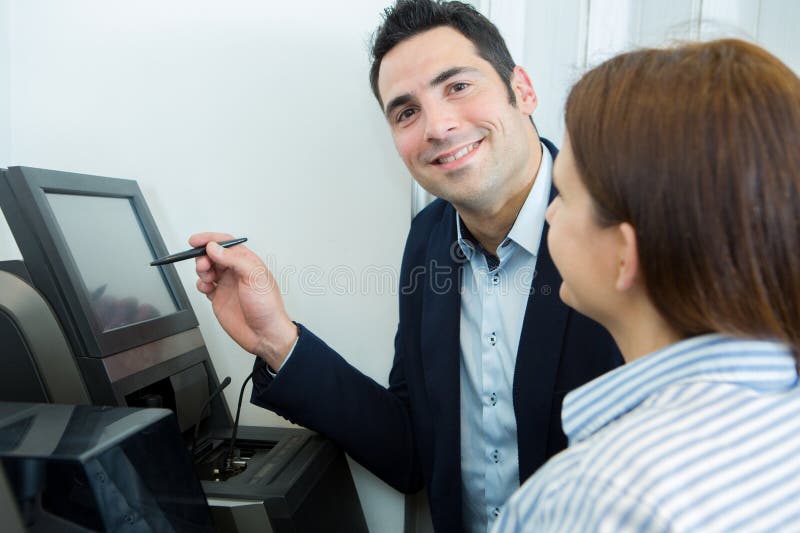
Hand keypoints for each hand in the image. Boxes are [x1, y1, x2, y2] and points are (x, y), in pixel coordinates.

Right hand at [190, 232, 297, 368]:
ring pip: (208, 269)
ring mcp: (228, 285)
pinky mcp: (220, 298)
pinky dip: (200, 284)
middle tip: (202, 264)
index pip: (226, 244)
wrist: (264, 335)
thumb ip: (234, 260)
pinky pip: (205, 286)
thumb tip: (215, 248)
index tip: (196, 241)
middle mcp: (237, 272)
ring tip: (206, 277)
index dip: (211, 239)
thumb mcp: (255, 277)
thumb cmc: (268, 307)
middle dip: (204, 256)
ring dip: (202, 270)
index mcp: (248, 262)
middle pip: (214, 255)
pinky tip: (205, 288)